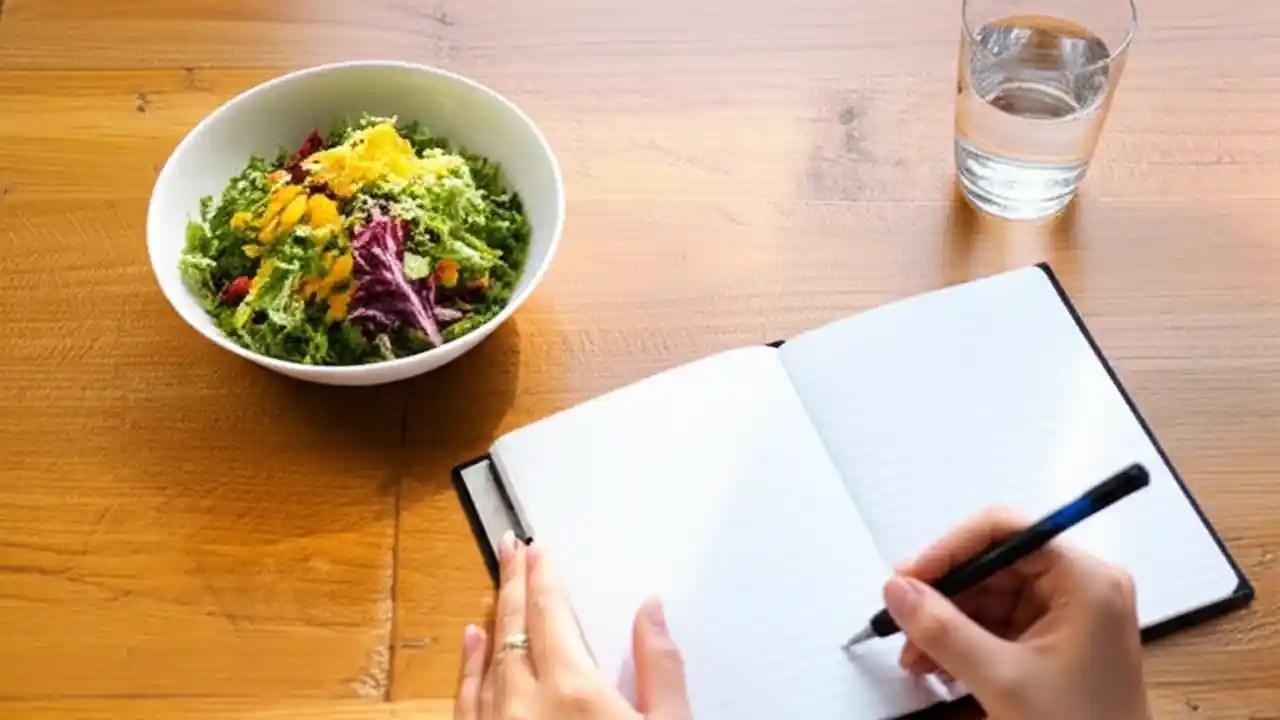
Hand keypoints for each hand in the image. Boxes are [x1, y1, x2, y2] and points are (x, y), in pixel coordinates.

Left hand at [455, 532, 691, 719]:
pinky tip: (472, 639)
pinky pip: (468, 698)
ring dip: (496, 616)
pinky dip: (469, 665)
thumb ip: (660, 668)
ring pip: (489, 658)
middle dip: (514, 582)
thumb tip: (652, 611)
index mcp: (573, 690)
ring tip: (500, 584)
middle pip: (515, 627)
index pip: (550, 614)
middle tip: (510, 548)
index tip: (538, 550)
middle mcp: (526, 704)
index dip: (542, 577)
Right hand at [885, 509, 1151, 719]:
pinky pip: (996, 622)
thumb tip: (897, 590)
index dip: (948, 549)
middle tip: (902, 620)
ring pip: (988, 594)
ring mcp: (1068, 613)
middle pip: (992, 563)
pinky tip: (936, 664)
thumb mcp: (1002, 680)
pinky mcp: (1053, 639)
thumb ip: (943, 631)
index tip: (908, 577)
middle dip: (943, 596)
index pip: (1004, 530)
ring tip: (915, 656)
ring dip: (946, 623)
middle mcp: (1080, 586)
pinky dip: (962, 640)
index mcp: (1085, 580)